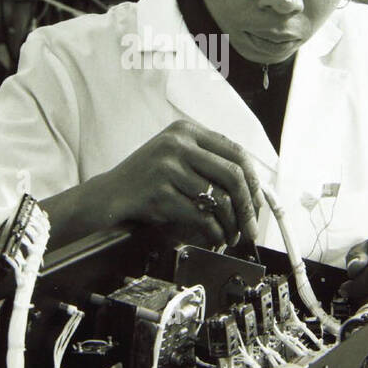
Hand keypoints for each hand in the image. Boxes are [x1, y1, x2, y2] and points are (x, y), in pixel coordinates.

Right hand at [97, 120, 264, 247]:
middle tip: (251, 226)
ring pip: (218, 199)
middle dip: (248, 206)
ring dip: (231, 223)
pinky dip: (214, 231)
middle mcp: (177, 144)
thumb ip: (208, 162)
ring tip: (232, 234)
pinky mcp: (160, 193)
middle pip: (232, 175)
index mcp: (186, 131)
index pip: (235, 152)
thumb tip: (252, 187)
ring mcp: (167, 168)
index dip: (253, 180)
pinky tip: (215, 237)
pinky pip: (200, 216)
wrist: (109, 194)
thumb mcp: (176, 156)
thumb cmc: (146, 178)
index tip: (258, 201)